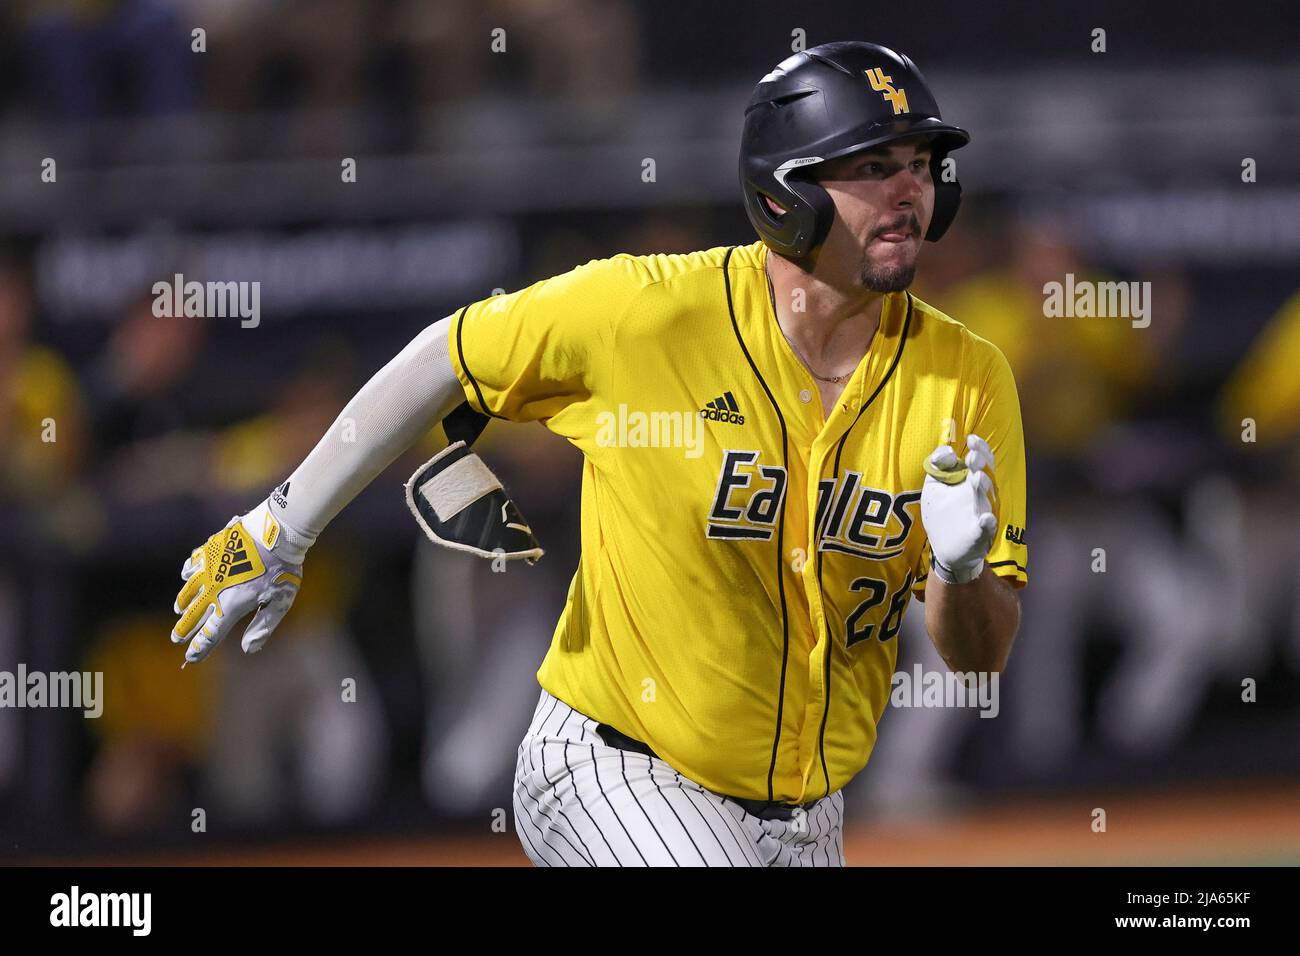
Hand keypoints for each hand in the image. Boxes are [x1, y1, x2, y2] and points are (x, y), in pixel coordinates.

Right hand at [170, 499, 304, 664]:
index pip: (211, 633)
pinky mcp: (210, 551)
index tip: (191, 657)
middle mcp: (215, 590)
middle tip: (176, 638)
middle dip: (184, 628)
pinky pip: (192, 564)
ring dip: (183, 602)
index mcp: (231, 605)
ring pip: (189, 590)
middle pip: (194, 615)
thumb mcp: (280, 603)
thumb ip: (263, 627)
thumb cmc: (282, 569)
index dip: (200, 648)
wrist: (276, 533)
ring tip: (178, 610)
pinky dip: (188, 573)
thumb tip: (248, 649)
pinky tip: (186, 576)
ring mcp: (209, 569)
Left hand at [920, 434, 997, 583]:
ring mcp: (982, 513)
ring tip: (976, 477)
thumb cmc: (943, 513)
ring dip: (983, 487)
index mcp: (972, 482)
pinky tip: (985, 519)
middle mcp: (981, 495)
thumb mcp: (935, 486)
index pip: (982, 460)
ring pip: (986, 498)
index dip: (980, 449)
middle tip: (972, 456)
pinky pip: (986, 527)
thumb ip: (938, 466)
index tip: (971, 439)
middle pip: (987, 474)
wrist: (947, 549)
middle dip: (981, 464)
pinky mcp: (979, 533)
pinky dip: (987, 523)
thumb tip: (948, 451)